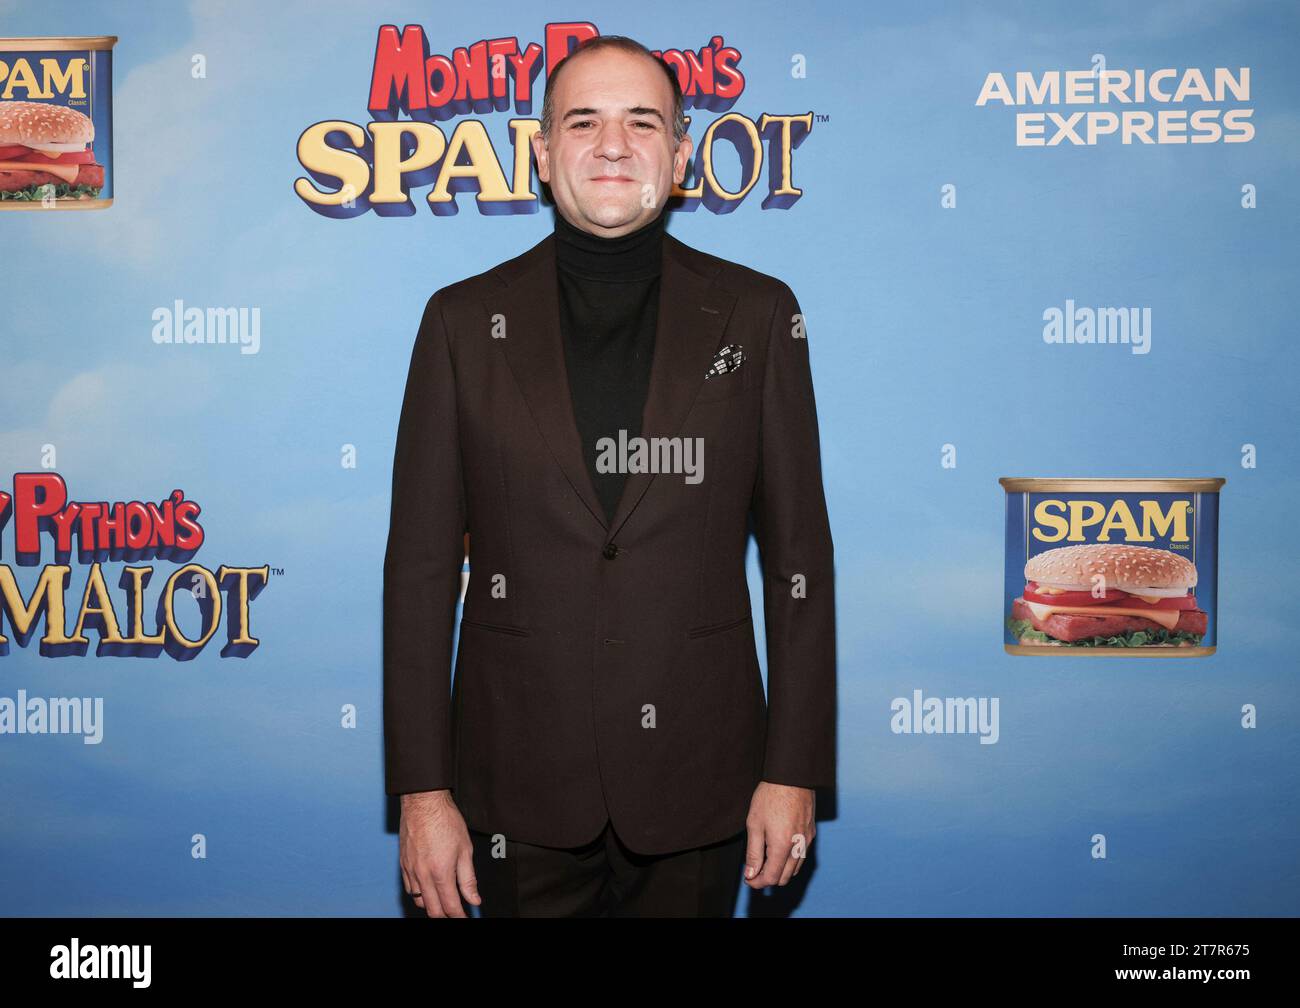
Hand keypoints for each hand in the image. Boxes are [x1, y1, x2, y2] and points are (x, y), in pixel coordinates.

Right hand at [399, 790, 480, 916]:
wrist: (423, 803)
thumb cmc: (445, 820)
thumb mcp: (465, 849)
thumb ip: (468, 878)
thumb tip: (474, 899)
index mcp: (441, 872)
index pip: (450, 906)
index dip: (459, 916)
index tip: (465, 917)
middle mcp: (423, 875)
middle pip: (432, 910)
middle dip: (445, 915)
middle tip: (456, 913)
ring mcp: (411, 870)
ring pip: (419, 901)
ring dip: (432, 906)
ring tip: (443, 902)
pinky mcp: (403, 864)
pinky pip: (409, 888)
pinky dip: (419, 895)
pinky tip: (428, 890)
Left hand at [743, 781, 815, 888]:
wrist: (792, 776)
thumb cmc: (770, 796)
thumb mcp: (754, 824)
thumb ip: (753, 852)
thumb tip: (751, 874)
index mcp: (782, 846)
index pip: (771, 877)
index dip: (758, 882)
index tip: (748, 879)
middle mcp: (798, 847)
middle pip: (784, 877)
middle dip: (768, 878)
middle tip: (753, 871)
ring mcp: (807, 840)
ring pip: (795, 869)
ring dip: (780, 871)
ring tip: (764, 861)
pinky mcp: (811, 833)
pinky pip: (802, 856)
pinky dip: (790, 861)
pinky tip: (778, 850)